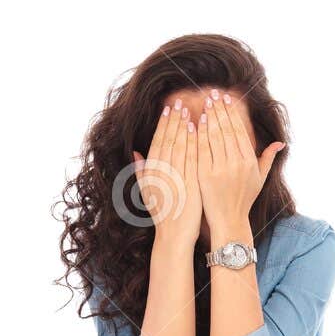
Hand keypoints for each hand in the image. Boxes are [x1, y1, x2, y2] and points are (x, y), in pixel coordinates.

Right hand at [133, 97, 202, 246]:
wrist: (173, 233)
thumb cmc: (161, 213)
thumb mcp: (146, 190)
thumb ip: (141, 170)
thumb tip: (136, 152)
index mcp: (151, 171)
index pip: (158, 141)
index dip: (164, 124)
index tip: (169, 109)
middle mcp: (161, 171)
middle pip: (168, 139)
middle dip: (174, 119)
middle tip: (180, 102)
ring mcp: (175, 176)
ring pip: (180, 145)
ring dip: (184, 126)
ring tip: (189, 111)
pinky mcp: (188, 182)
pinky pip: (191, 157)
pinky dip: (193, 142)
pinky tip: (198, 131)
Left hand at [198, 89, 282, 235]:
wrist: (229, 220)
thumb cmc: (244, 199)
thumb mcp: (260, 178)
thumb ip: (268, 158)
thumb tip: (281, 142)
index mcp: (250, 162)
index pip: (239, 131)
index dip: (232, 114)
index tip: (226, 100)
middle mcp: (237, 163)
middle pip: (227, 130)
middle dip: (220, 110)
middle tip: (213, 94)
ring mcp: (221, 169)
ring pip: (214, 137)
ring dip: (209, 117)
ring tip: (204, 103)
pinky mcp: (206, 175)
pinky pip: (202, 150)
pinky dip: (199, 134)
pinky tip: (196, 122)